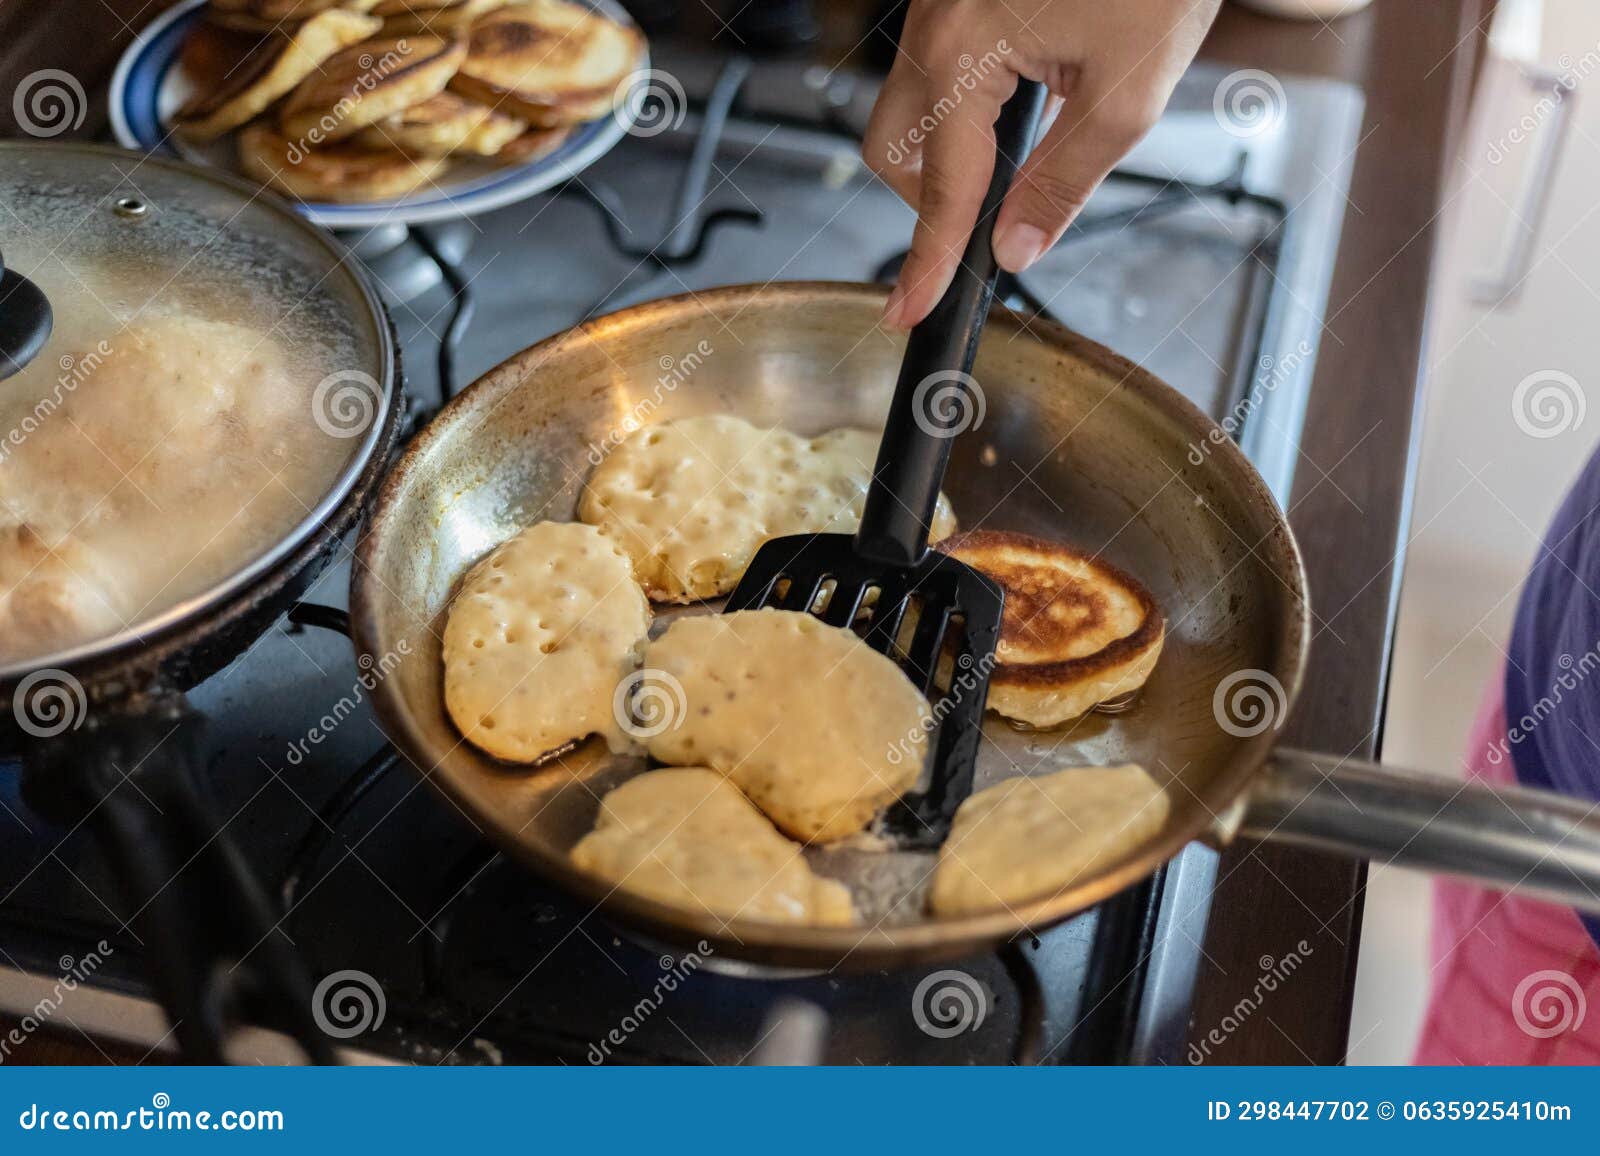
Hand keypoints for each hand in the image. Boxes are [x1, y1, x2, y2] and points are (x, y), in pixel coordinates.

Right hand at [864, 0, 1220, 327]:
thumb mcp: (1128, 95)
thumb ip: (1063, 184)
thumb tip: (1016, 246)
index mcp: (965, 49)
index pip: (941, 188)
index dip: (930, 261)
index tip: (908, 310)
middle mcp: (934, 25)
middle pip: (894, 151)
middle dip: (934, 198)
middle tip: (998, 212)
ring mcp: (937, 8)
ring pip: (908, 113)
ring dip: (953, 152)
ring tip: (1030, 141)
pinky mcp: (955, 1)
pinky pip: (934, 75)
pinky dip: (965, 111)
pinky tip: (1025, 102)